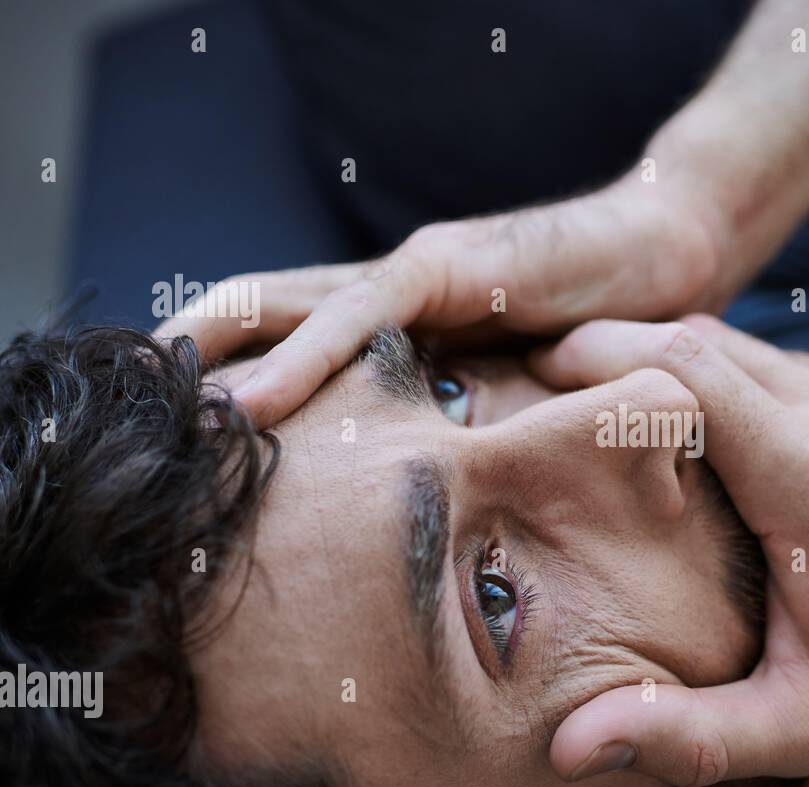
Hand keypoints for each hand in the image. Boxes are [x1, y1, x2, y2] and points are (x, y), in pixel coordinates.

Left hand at [154, 173, 727, 426]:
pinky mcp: (447, 269)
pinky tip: (250, 400)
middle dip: (184, 367)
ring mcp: (409, 276)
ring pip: (282, 310)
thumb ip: (463, 421)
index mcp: (392, 326)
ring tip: (147, 415)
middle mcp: (383, 295)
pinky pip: (360, 314)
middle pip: (255, 320)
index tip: (176, 450)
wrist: (670, 251)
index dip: (221, 385)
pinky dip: (301, 357)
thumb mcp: (515, 390)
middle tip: (122, 432)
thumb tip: (426, 496)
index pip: (284, 348)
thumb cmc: (596, 324)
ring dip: (209, 361)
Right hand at [531, 316, 808, 785]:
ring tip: (612, 406)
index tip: (533, 374)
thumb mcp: (802, 728)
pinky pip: (788, 363)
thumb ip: (686, 733)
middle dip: (616, 350)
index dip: (597, 357)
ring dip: (674, 366)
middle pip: (702, 341)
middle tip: (544, 380)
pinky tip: (701, 430)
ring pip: (745, 345)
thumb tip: (571, 747)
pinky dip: (731, 381)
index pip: (685, 369)